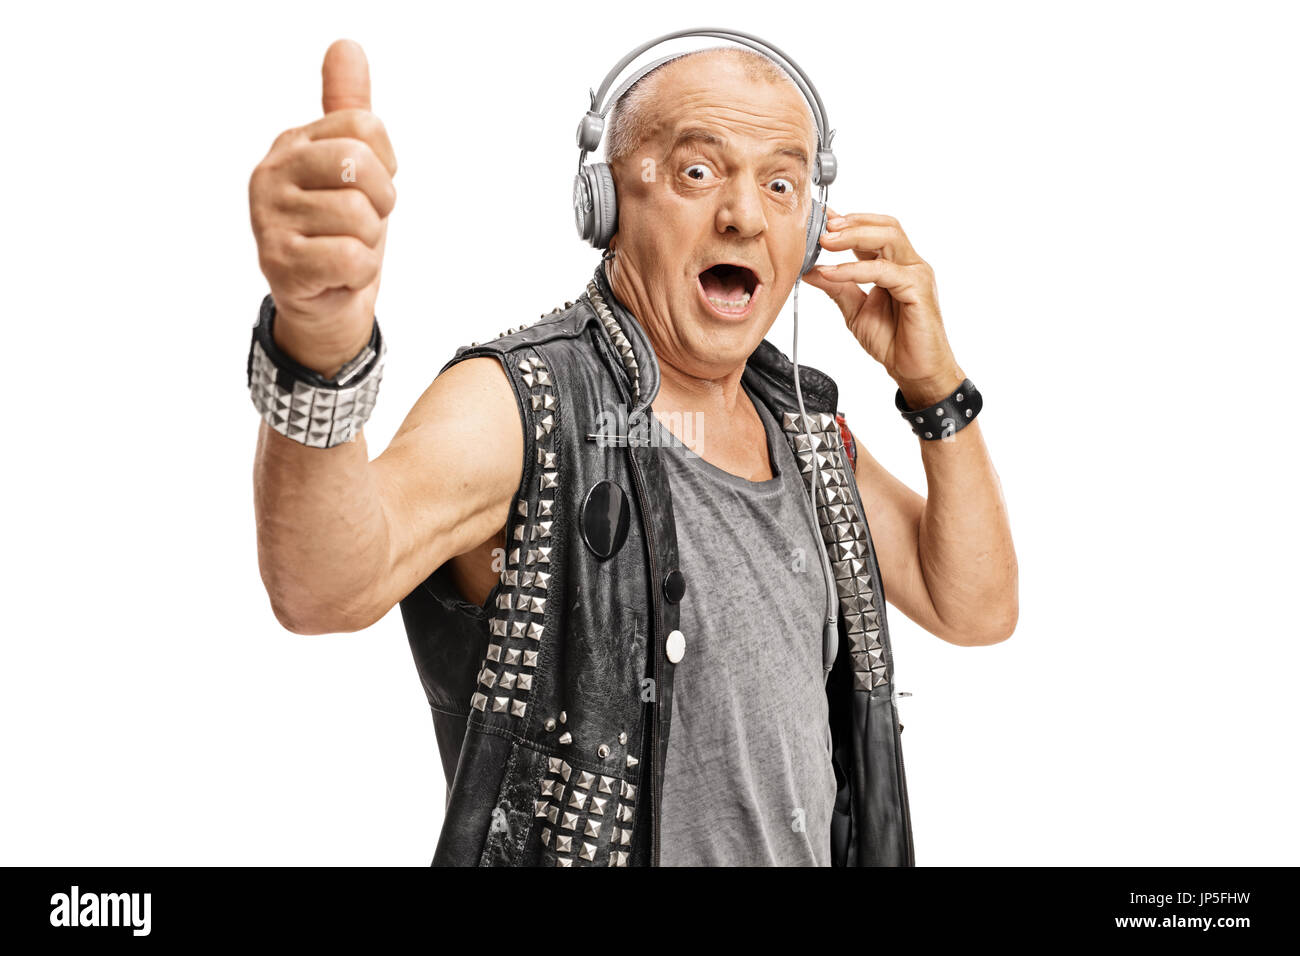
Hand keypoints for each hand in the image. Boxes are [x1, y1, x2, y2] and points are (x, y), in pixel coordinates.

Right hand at [248, 39, 397, 377]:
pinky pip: (351, 257)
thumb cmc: (340, 233)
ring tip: (345, 250)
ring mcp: (269, 219)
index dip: (384, 166)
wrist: (326, 305)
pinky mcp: (280, 264)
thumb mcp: (351, 167)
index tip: (368, 190)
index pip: (365, 128)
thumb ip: (348, 108)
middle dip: (380, 203)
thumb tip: (346, 45)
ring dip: (369, 244)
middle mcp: (270, 175)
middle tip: (362, 225)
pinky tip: (339, 275)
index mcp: (291, 145)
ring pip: (360, 217)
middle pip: (359, 164)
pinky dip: (360, 272)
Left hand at [802, 208, 963, 406]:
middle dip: (851, 223)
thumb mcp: (855, 311)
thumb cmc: (893, 341)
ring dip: (853, 236)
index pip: (874, 231)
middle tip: (821, 227)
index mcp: (894, 265)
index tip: (820, 218)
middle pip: (884, 226)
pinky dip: (853, 269)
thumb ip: (837, 288)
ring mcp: (916, 274)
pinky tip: (831, 272)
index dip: (847, 222)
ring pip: (888, 237)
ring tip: (825, 242)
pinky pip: (883, 271)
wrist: (915, 372)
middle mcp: (908, 264)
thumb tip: (810, 270)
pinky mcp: (918, 289)